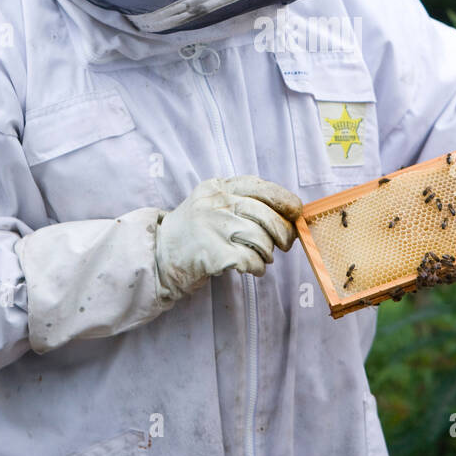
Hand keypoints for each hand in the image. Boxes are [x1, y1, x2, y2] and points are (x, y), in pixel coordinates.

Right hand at [154, 176, 302, 301]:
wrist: (159, 255)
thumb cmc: (195, 232)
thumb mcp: (212, 205)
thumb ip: (242, 202)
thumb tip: (288, 213)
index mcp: (218, 187)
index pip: (260, 186)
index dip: (284, 199)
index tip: (297, 212)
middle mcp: (215, 202)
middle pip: (265, 215)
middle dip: (283, 232)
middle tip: (285, 245)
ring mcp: (213, 226)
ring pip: (261, 239)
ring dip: (268, 254)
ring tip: (262, 259)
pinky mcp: (213, 252)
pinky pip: (250, 260)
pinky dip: (257, 267)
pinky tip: (251, 268)